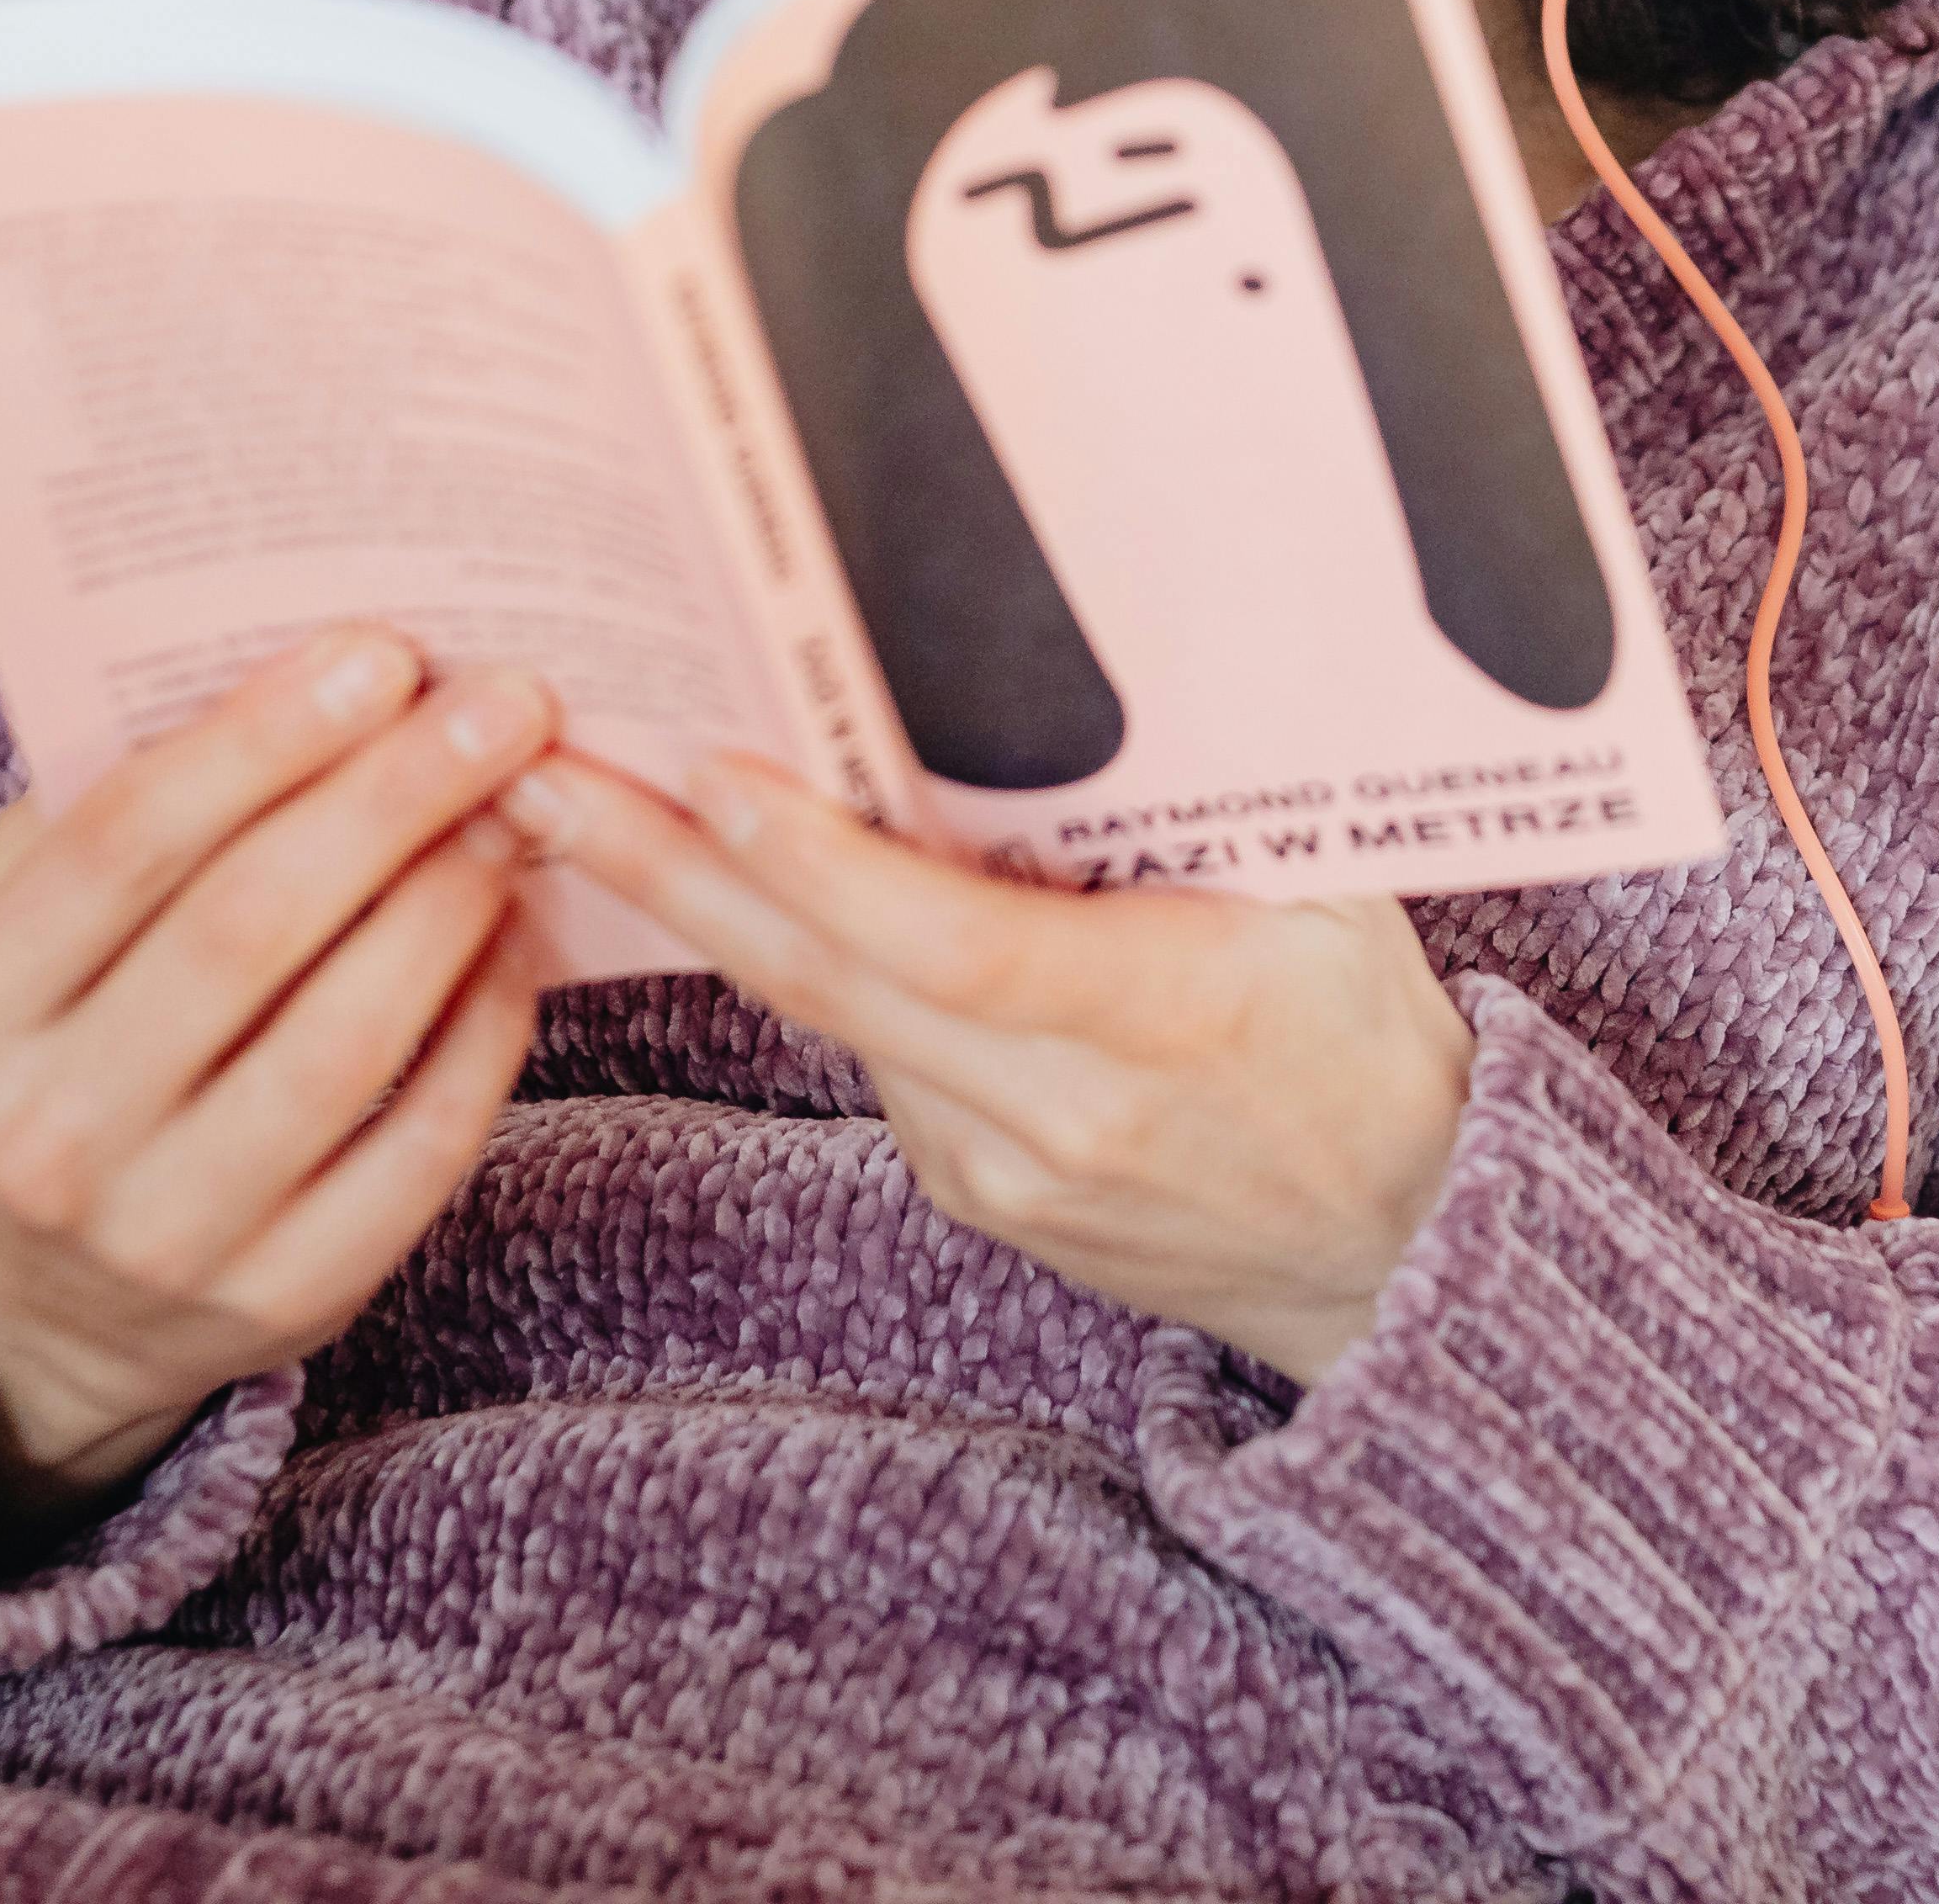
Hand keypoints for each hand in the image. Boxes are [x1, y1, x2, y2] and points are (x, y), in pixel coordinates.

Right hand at [0, 629, 557, 1572]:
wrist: (46, 1311)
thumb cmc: (64, 1053)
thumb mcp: (21, 945)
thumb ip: (105, 814)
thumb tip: (285, 669)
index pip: (120, 845)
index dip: (261, 738)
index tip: (379, 651)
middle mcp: (43, 1137)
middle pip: (247, 928)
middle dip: (392, 796)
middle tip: (505, 704)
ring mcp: (162, 1236)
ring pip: (345, 1039)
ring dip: (450, 903)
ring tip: (516, 811)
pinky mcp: (281, 1300)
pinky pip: (420, 1145)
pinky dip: (484, 1026)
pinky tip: (515, 938)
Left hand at [509, 748, 1468, 1382]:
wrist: (1400, 1262)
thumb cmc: (1378, 1049)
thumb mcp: (1342, 908)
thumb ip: (1220, 819)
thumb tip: (1117, 675)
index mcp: (1166, 1022)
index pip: (954, 945)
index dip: (825, 862)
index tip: (715, 769)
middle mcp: (1062, 1117)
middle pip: (833, 987)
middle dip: (674, 874)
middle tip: (538, 776)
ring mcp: (1007, 1173)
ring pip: (830, 1020)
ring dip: (702, 912)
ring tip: (576, 802)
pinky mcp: (976, 1198)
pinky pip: (871, 1058)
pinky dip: (791, 967)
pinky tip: (716, 887)